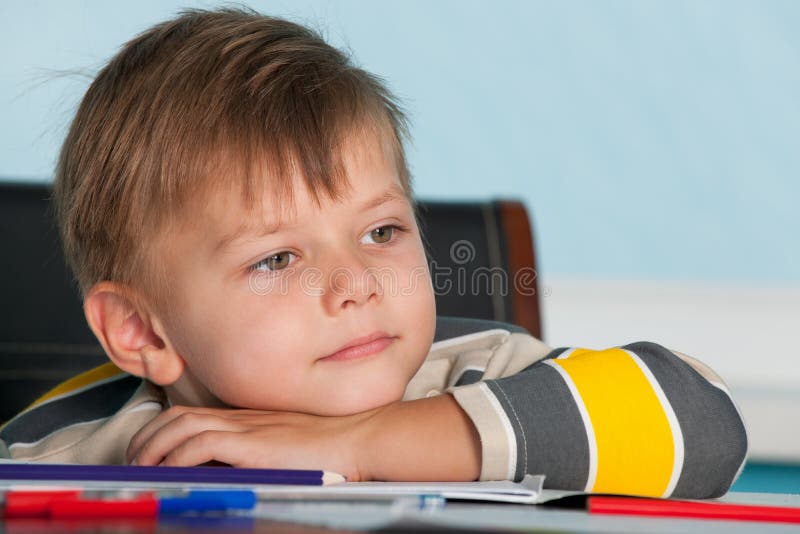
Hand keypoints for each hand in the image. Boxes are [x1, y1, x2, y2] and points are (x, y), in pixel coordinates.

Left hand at [126, 405, 383, 480]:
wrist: (357, 437)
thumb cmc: (329, 445)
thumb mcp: (284, 445)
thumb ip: (256, 451)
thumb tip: (229, 470)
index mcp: (245, 418)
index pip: (189, 413)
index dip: (160, 429)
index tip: (146, 450)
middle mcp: (240, 417)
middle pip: (177, 415)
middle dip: (146, 436)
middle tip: (133, 460)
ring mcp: (246, 427)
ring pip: (180, 425)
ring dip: (153, 446)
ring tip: (141, 467)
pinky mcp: (252, 442)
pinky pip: (200, 444)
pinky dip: (177, 456)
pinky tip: (170, 470)